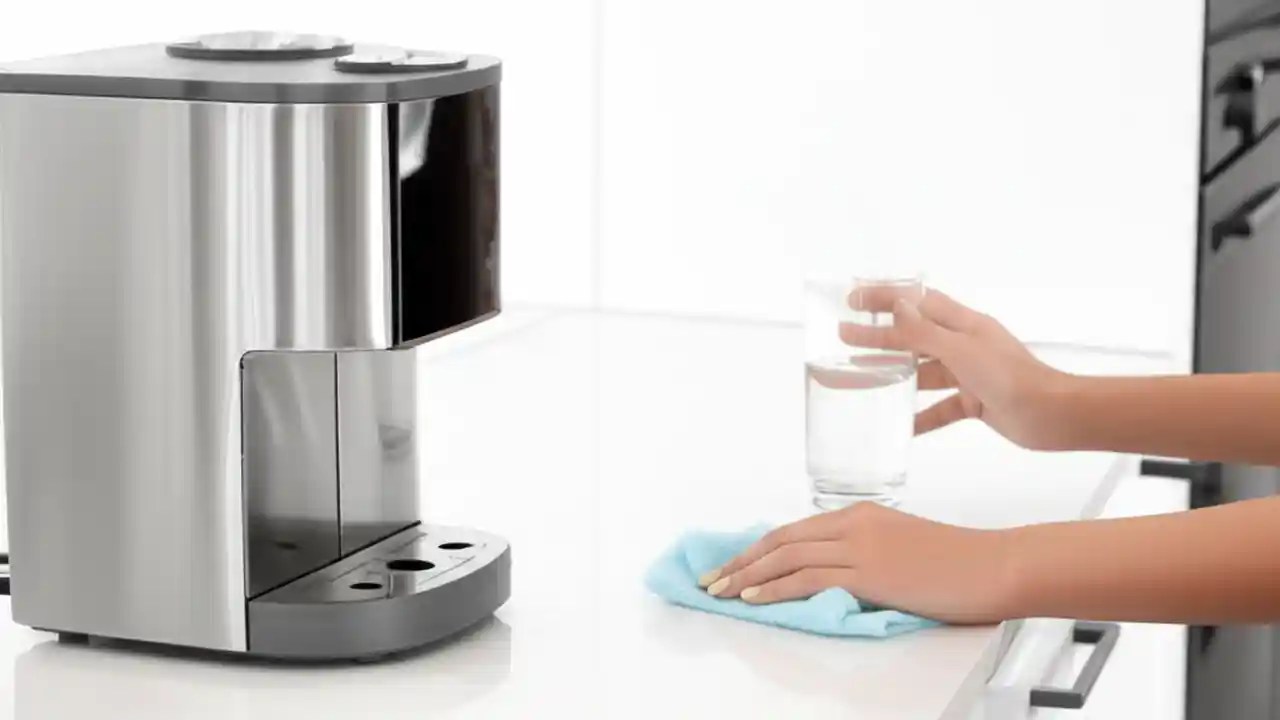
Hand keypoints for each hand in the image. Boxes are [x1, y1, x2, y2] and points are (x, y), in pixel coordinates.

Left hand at [699, 502, 1018, 623]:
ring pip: (787, 556)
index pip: (795, 530)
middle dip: (741, 561)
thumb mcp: (901, 549)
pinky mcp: (869, 570)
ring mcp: (861, 545)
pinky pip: (809, 577)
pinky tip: (754, 597)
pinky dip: (775, 587)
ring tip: (720, 591)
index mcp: (861, 513)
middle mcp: (854, 522)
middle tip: (710, 579)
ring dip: (747, 576)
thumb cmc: (958, 563)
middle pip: (781, 539)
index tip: (733, 564)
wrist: (994, 565)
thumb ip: (864, 556)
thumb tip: (830, 578)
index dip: (758, 548)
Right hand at [840, 288, 1076, 450]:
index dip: (885, 297)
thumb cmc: (1011, 377)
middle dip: (878, 336)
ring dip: (892, 373)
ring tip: (859, 376)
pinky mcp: (973, 402)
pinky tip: (901, 426)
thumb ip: (924, 331)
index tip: (854, 300)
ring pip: (922, 371)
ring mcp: (968, 374)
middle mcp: (963, 344)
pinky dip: (920, 416)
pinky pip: (939, 408)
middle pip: (913, 336)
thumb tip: (895, 305)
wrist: (1051, 415)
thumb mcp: (961, 350)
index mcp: (963, 323)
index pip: (917, 301)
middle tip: (844, 337)